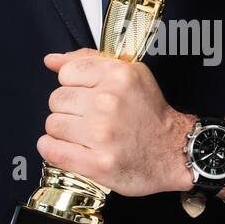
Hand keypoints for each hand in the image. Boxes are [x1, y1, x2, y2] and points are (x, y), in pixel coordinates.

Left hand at [38, 49, 194, 196]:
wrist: (173, 152)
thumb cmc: (149, 115)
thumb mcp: (129, 74)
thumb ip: (88, 61)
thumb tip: (51, 60)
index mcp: (118, 76)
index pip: (66, 73)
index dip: (74, 85)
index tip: (87, 95)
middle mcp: (109, 102)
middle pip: (57, 100)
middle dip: (69, 109)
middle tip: (88, 118)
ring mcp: (101, 134)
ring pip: (52, 125)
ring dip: (63, 131)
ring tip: (84, 134)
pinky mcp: (96, 163)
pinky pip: (52, 150)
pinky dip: (53, 149)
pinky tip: (69, 148)